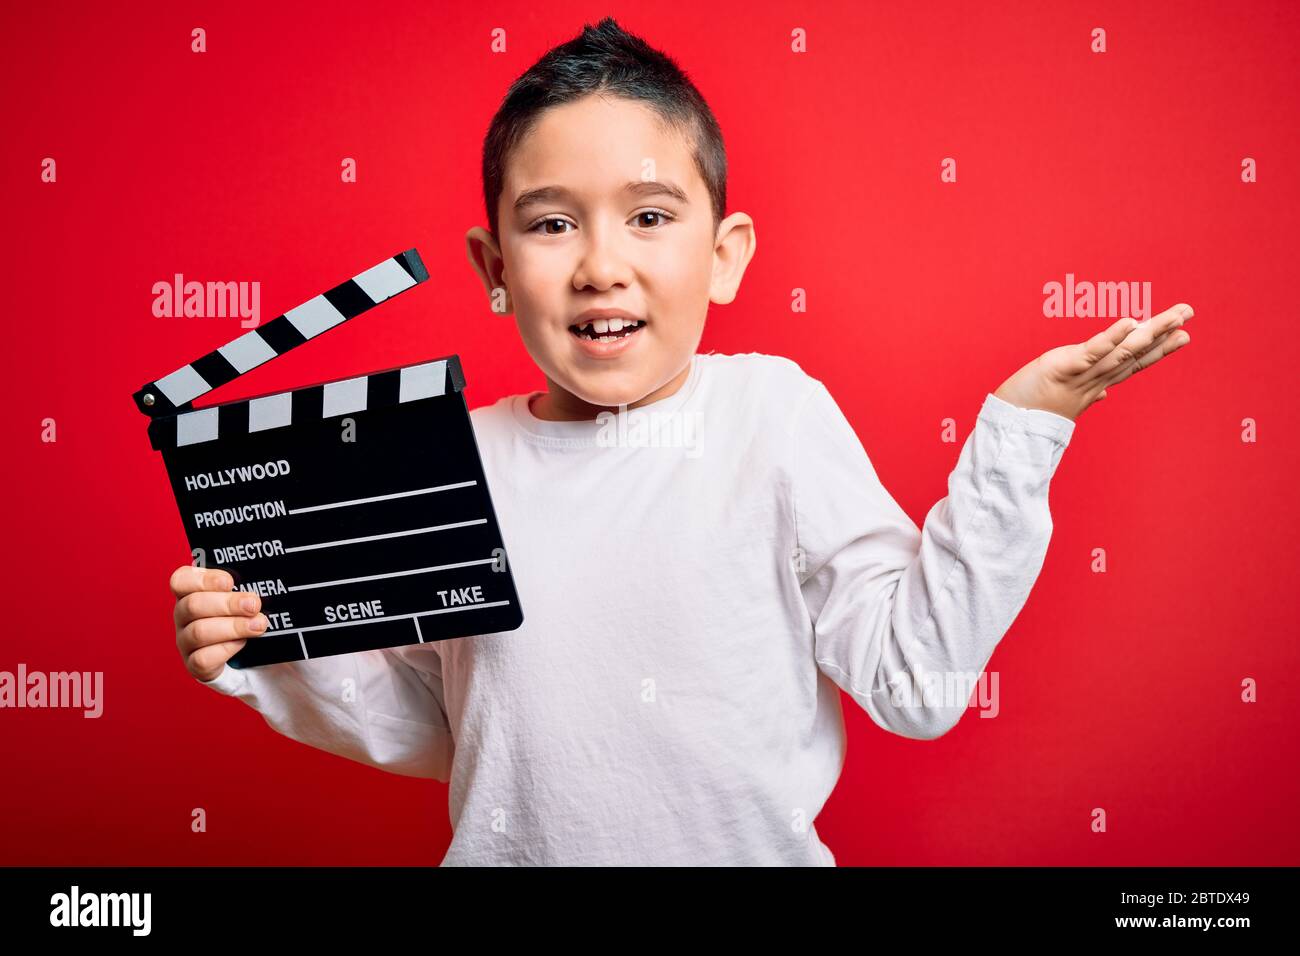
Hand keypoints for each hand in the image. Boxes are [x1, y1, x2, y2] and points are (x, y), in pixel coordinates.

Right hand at [172, 565, 266, 680]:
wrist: (256, 654)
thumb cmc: (249, 614)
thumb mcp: (249, 595)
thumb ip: (252, 582)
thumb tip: (272, 572)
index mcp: (191, 592)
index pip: (181, 580)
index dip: (203, 579)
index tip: (230, 581)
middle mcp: (183, 616)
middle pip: (192, 605)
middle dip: (227, 604)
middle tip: (254, 604)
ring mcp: (186, 641)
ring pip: (198, 632)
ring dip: (233, 626)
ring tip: (259, 625)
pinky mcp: (195, 665)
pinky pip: (202, 659)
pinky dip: (226, 649)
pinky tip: (244, 642)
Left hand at [993, 303, 1192, 420]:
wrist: (1008, 429)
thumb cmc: (1030, 410)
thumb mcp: (1063, 399)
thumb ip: (1086, 392)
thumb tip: (1103, 394)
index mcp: (1094, 383)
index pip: (1132, 363)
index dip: (1158, 349)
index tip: (1182, 334)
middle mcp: (1093, 380)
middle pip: (1134, 355)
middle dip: (1163, 335)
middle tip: (1188, 313)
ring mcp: (1080, 376)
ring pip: (1121, 352)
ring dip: (1149, 333)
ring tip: (1173, 316)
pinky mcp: (1062, 369)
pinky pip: (1091, 353)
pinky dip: (1111, 338)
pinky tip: (1130, 323)